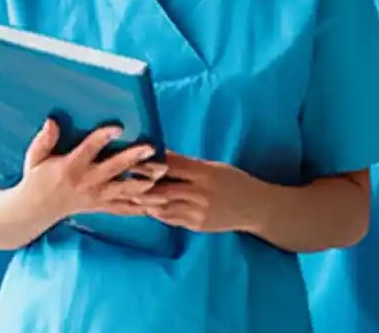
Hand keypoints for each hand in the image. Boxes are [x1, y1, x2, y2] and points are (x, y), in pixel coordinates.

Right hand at [17, 119, 168, 223]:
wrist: (35, 210)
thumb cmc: (36, 177)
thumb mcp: (35, 158)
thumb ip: (44, 140)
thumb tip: (52, 120)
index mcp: (70, 167)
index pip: (88, 149)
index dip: (102, 138)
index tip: (118, 127)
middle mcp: (87, 182)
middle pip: (113, 169)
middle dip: (133, 158)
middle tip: (151, 148)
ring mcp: (97, 197)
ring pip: (125, 191)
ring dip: (145, 183)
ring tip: (163, 173)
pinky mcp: (102, 207)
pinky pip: (125, 208)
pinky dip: (142, 206)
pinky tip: (161, 203)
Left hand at [132, 152, 267, 233]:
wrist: (255, 208)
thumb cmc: (235, 181)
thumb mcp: (215, 167)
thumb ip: (189, 163)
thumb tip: (164, 153)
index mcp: (205, 173)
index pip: (173, 166)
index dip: (151, 164)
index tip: (134, 159)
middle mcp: (200, 193)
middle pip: (164, 188)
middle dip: (143, 184)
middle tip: (124, 179)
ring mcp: (198, 212)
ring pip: (164, 206)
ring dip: (146, 201)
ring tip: (129, 195)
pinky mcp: (197, 225)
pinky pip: (172, 219)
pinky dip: (158, 213)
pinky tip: (147, 208)